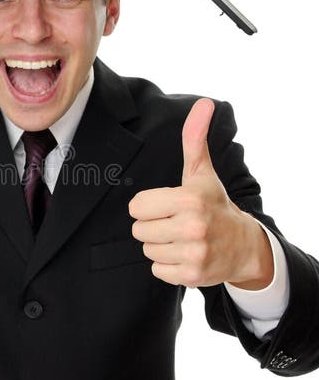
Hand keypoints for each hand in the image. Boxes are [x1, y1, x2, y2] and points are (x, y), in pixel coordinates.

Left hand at [129, 98, 273, 288]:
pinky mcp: (192, 276)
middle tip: (174, 223)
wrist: (242, 245)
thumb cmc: (214, 204)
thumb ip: (194, 139)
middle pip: (138, 230)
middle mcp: (192, 227)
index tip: (167, 205)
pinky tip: (184, 254)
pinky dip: (167, 266)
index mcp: (189, 199)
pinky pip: (157, 270)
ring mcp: (193, 253)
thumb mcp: (202, 172)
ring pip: (147, 251)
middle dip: (153, 226)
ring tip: (181, 238)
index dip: (148, 206)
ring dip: (160, 246)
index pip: (137, 206)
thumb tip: (204, 103)